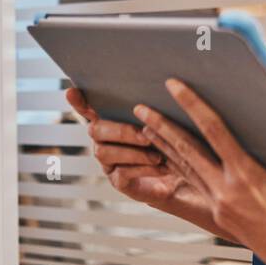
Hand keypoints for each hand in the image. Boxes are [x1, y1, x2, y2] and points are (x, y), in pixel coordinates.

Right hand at [65, 86, 218, 227]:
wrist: (193, 177)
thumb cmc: (182, 141)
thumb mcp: (171, 120)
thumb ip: (158, 106)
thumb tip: (169, 82)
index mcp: (113, 120)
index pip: (88, 108)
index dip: (78, 102)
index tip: (72, 91)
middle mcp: (105, 140)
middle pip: (95, 130)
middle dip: (120, 130)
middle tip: (145, 133)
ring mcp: (110, 162)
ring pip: (104, 152)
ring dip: (132, 151)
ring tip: (158, 153)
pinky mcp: (120, 181)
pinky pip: (121, 173)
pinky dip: (141, 168)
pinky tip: (160, 166)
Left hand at [135, 78, 265, 264]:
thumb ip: (265, 149)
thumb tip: (249, 122)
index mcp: (248, 174)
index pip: (213, 130)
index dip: (192, 105)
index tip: (175, 87)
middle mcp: (227, 189)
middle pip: (187, 150)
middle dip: (161, 126)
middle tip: (141, 108)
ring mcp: (220, 204)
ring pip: (185, 168)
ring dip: (164, 146)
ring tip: (145, 128)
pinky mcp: (218, 215)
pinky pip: (194, 184)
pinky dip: (180, 167)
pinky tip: (168, 156)